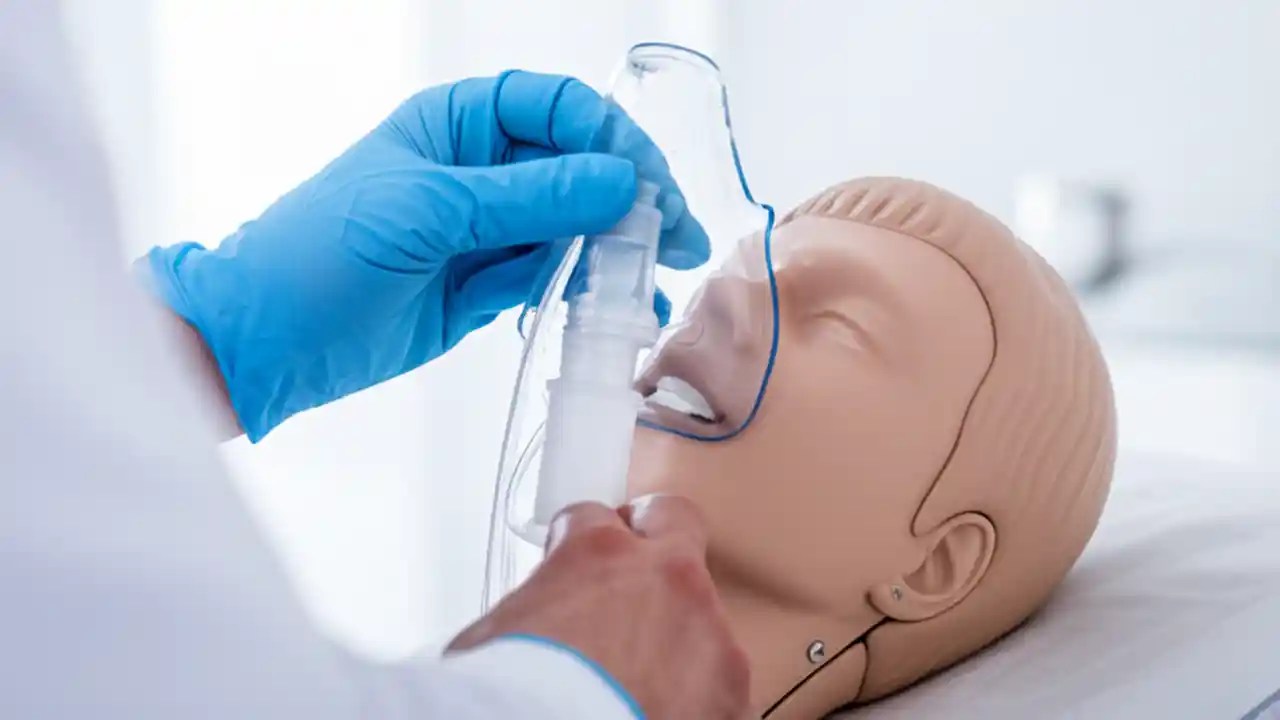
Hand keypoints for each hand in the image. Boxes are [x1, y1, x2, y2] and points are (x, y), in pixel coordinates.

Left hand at [137, 71, 709, 439]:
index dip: (608, 137)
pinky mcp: (487, 284)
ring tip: (657, 280)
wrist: (267, 343)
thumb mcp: (430, 210)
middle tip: (675, 237)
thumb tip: (619, 181)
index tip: (643, 182)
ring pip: (574, 226)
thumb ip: (529, 197)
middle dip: (631, 197)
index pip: (555, 108)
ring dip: (618, 249)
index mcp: (458, 122)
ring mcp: (486, 228)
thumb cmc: (321, 252)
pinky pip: (553, 276)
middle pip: (578, 167)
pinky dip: (588, 289)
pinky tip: (621, 304)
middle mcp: (480, 168)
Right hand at [449, 496, 749, 719]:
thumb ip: (533, 609)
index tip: (574, 564)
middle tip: (631, 570)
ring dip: (676, 632)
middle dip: (653, 535)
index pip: (590, 517)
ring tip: (640, 679)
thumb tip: (532, 626)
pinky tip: (663, 714)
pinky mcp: (736, 694)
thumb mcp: (492, 638)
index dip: (576, 542)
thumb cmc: (515, 701)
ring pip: (704, 610)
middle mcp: (667, 580)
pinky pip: (721, 681)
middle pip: (674, 519)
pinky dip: (696, 695)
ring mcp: (712, 634)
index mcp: (597, 556)